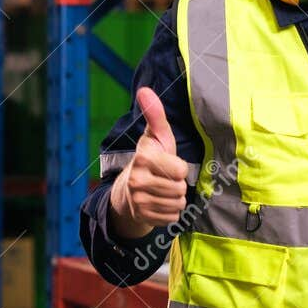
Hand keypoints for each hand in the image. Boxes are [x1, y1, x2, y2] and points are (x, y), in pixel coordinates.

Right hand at [109, 86, 190, 238]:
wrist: (127, 192)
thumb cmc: (149, 159)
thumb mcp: (155, 137)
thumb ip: (154, 114)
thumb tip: (144, 90)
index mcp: (142, 159)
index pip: (180, 169)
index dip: (179, 167)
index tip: (168, 164)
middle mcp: (137, 181)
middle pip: (180, 188)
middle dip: (177, 184)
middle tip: (164, 178)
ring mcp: (139, 202)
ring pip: (178, 203)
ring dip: (175, 198)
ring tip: (162, 190)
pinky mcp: (143, 217)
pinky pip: (172, 217)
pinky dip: (170, 211)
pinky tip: (159, 203)